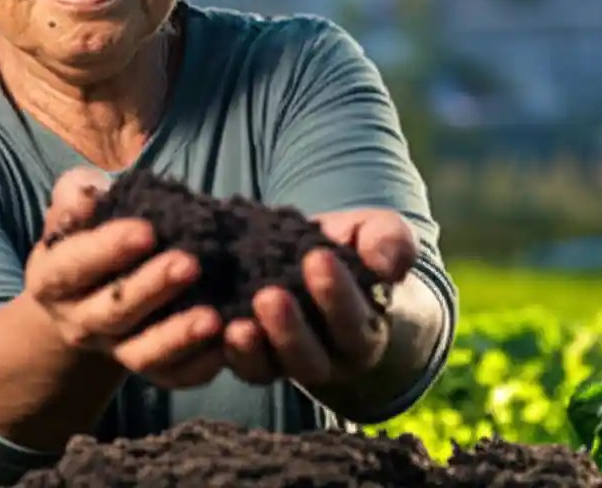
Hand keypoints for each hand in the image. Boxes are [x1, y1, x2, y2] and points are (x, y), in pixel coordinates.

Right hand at [22, 167, 226, 389]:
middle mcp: (79, 322)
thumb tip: (88, 191)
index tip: (146, 230)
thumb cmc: (88, 237)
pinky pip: (175, 376)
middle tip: (189, 263)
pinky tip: (228, 341)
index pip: (74, 267)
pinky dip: (202, 365)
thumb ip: (76, 196)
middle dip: (151, 289)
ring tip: (213, 318)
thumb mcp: (74, 212)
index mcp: (52, 281)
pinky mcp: (150, 369)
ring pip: (143, 354)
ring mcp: (114, 350)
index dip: (107, 250)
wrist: (89, 294)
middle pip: (112, 313)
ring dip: (178, 337)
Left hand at [222, 208, 418, 388]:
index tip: (317, 257)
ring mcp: (285, 362)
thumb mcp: (378, 234)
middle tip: (269, 296)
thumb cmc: (352, 248)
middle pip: (311, 357)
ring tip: (236, 325)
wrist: (314, 260)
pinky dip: (226, 352)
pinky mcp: (251, 358)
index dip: (337, 295)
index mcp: (365, 332)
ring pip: (272, 368)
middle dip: (290, 329)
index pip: (355, 323)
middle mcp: (328, 358)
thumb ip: (390, 244)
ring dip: (253, 350)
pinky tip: (211, 326)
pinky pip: (240, 366)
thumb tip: (388, 268)